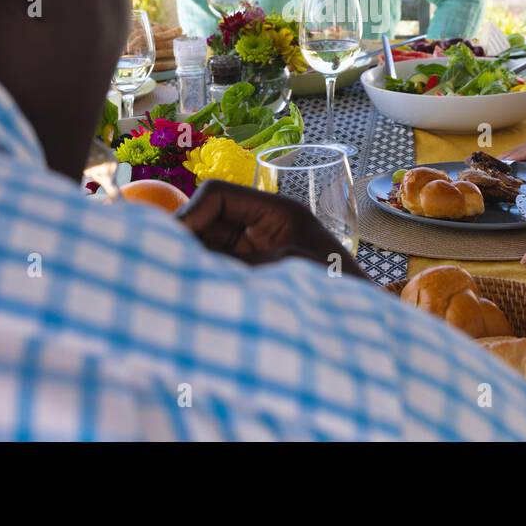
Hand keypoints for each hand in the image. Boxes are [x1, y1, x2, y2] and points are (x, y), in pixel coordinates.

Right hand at [177, 179, 366, 279]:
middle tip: (162, 266)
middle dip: (184, 238)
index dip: (190, 213)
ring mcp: (256, 254)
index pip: (217, 195)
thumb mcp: (287, 268)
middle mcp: (261, 227)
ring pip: (206, 247)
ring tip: (174, 284)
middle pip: (205, 220)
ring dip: (191, 262)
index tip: (173, 242)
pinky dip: (202, 280)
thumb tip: (192, 263)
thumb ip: (239, 262)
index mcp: (275, 211)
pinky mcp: (253, 279)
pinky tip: (192, 296)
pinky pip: (217, 272)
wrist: (363, 330)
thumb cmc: (338, 289)